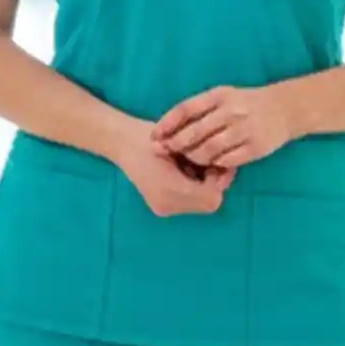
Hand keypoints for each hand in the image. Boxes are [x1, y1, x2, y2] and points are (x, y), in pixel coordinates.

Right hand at [112, 118, 234, 216]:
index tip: (211, 163)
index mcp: (170, 189)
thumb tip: (223, 169)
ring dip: (204, 187)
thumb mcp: (180, 141)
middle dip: (213, 184)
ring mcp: (163, 209)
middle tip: (208, 165)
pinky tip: (186, 174)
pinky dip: (194, 190)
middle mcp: (167, 205)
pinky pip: (189, 203)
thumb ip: (203, 157)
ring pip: (201, 205)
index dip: (217, 180)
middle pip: (208, 204)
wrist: (121, 142)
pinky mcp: (161, 208)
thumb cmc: (150, 136)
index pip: (212, 197)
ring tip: (194, 167)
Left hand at [151, 85, 302, 168]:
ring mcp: (244, 130)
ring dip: (194, 157)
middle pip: (194, 132)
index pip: (186, 109)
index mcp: (220, 96)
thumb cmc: (246, 103)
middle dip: (176, 144)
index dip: (167, 124)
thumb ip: (199, 108)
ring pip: (209, 149)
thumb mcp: (223, 96)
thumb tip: (168, 128)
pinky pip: (227, 160)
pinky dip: (214, 164)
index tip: (154, 135)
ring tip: (189, 159)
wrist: (284, 108)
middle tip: (165, 152)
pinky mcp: (255, 148)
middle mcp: (231, 111)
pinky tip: (210, 164)